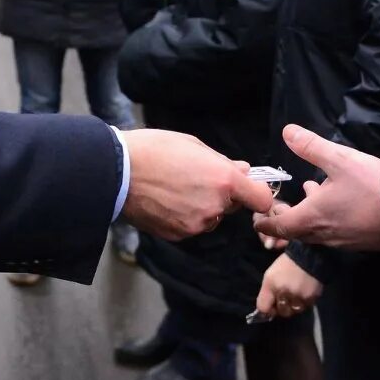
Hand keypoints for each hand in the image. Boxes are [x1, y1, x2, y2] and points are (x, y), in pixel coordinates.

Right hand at [122, 129, 273, 239]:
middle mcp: (214, 206)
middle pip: (233, 206)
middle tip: (198, 178)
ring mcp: (196, 224)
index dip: (257, 192)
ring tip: (176, 187)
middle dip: (224, 194)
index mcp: (223, 180)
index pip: (262, 199)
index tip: (249, 187)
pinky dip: (184, 216)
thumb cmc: (154, 150)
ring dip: (203, 206)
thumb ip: (223, 162)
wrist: (117, 171)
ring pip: (211, 217)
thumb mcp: (194, 145)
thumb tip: (244, 170)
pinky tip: (166, 200)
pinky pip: (191, 226)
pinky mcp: (178, 235)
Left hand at [251, 125, 379, 251]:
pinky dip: (325, 218)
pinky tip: (336, 200)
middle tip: (281, 201)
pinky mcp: (359, 242)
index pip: (277, 225)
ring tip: (310, 191)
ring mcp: (342, 242)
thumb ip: (311, 146)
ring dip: (307, 215)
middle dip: (285, 216)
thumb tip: (287, 132)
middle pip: (294, 231)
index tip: (257, 212)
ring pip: (315, 232)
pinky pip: (333, 232)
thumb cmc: (370, 186)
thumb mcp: (339, 159)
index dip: (264, 220)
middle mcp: (323, 235)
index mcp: (311, 218)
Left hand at [254, 250, 321, 319]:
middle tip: (286, 298)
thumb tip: (267, 310)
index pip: (264, 308)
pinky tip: (304, 292)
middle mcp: (284, 293)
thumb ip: (266, 293)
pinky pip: (306, 307)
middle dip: (283, 307)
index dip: (268, 309)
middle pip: (282, 312)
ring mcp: (299, 297)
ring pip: (294, 311)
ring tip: (296, 294)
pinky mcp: (312, 298)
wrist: (308, 256)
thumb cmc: (286, 264)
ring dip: (294, 305)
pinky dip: (304, 302)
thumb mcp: (270, 275)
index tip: (272, 305)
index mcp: (272, 285)